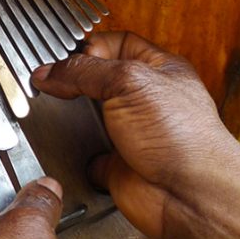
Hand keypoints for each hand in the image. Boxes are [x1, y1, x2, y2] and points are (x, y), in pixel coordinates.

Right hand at [32, 31, 239, 238]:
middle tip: (52, 80)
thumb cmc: (182, 136)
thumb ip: (84, 71)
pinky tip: (69, 144)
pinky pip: (87, 152)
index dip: (89, 45)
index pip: (116, 43)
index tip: (64, 55)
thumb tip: (50, 72)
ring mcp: (130, 131)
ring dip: (72, 114)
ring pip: (89, 115)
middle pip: (99, 78)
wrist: (189, 195)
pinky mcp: (116, 163)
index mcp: (157, 69)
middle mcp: (144, 99)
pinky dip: (76, 152)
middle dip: (75, 79)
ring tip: (55, 108)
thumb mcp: (128, 82)